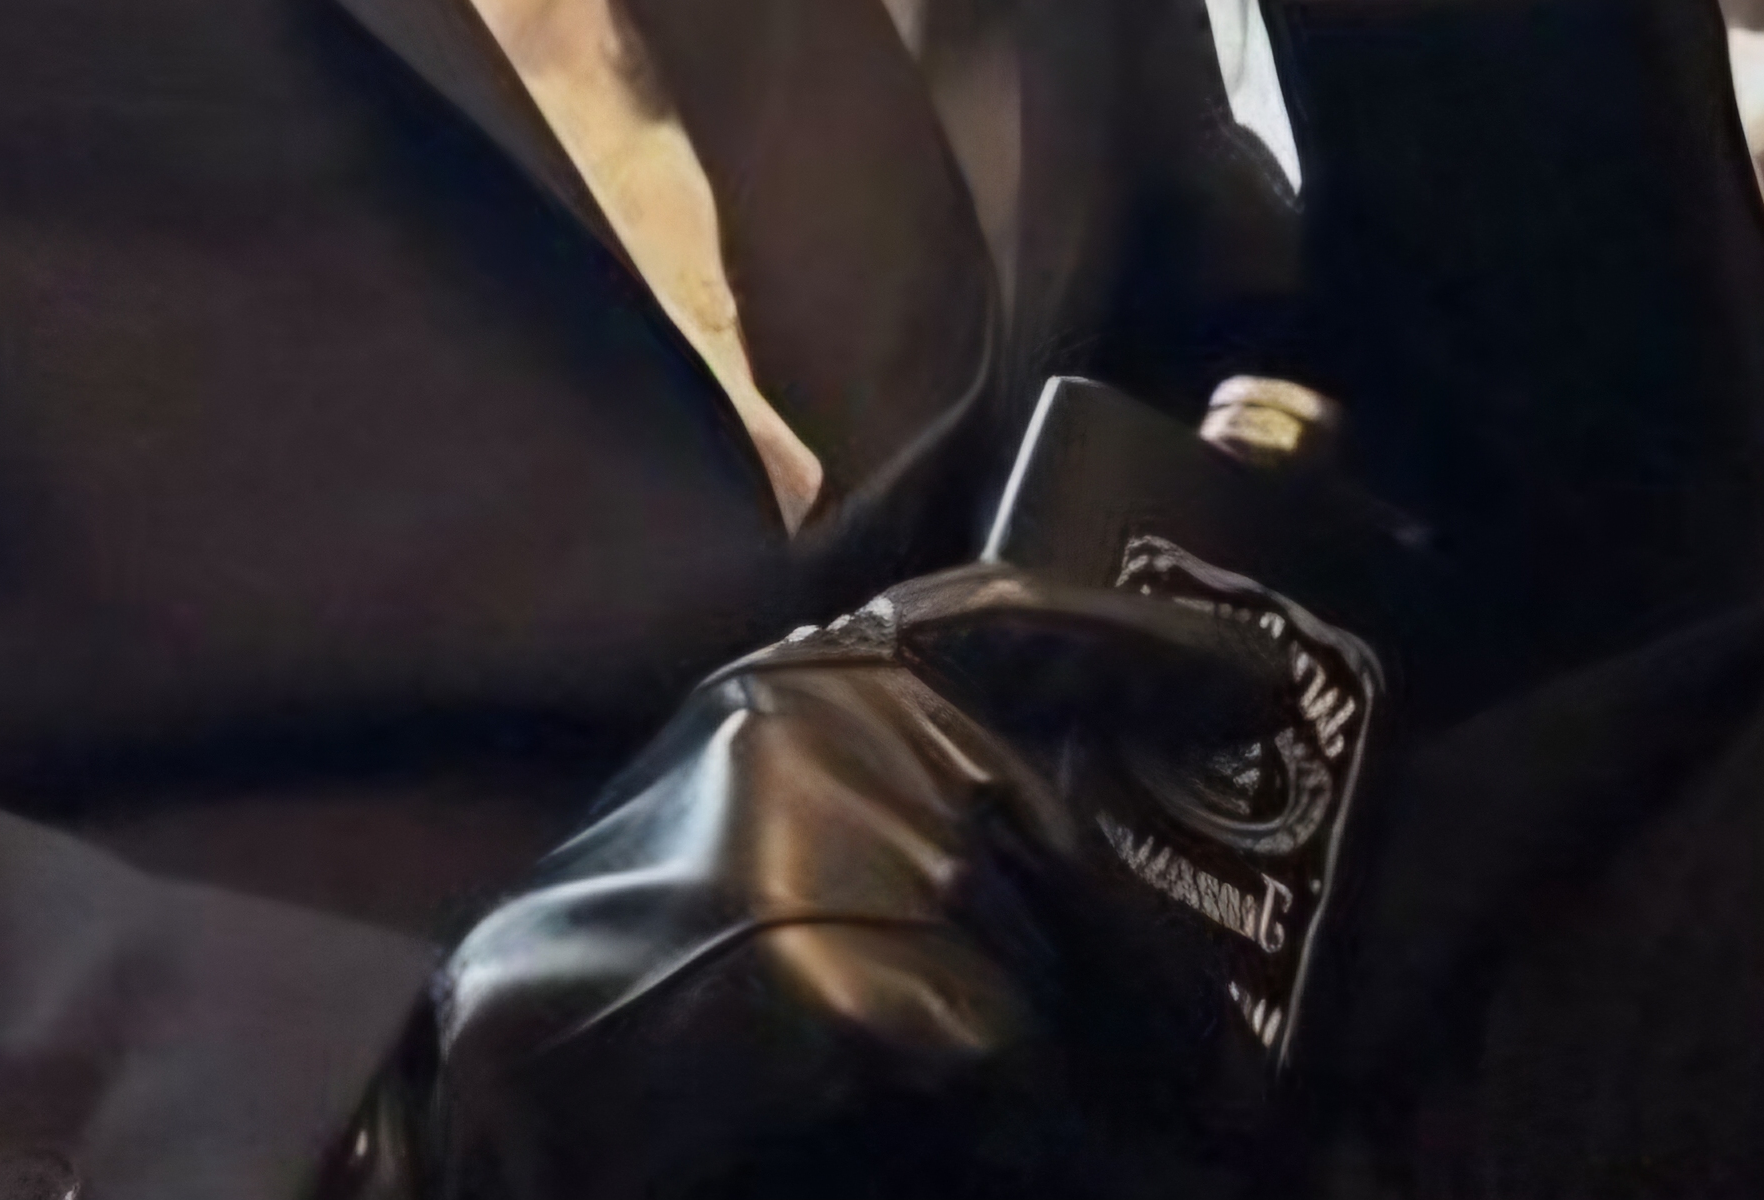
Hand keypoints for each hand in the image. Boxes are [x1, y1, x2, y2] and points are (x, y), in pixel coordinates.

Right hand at [319, 564, 1281, 1199]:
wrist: (494, 1108)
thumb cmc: (629, 988)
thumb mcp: (763, 841)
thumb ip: (906, 819)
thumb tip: (1085, 911)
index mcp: (807, 677)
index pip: (1004, 617)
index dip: (1143, 646)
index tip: (1269, 687)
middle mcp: (838, 718)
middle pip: (1065, 850)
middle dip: (1158, 994)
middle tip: (1233, 1104)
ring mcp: (849, 830)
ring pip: (1051, 979)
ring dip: (1070, 1088)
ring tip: (1030, 1138)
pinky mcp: (858, 970)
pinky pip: (1022, 1085)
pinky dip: (1028, 1147)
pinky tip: (959, 1157)